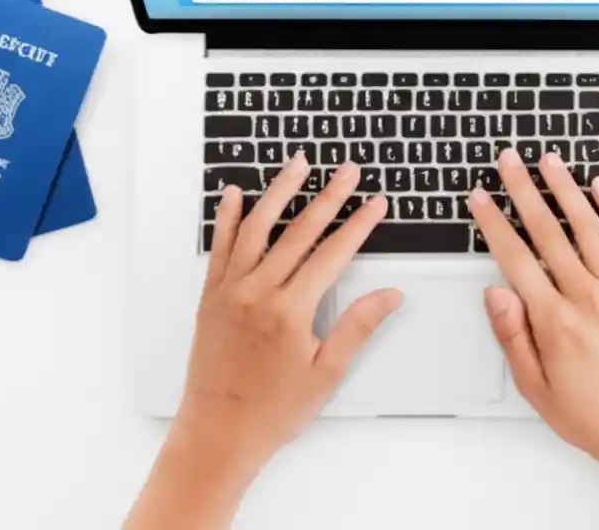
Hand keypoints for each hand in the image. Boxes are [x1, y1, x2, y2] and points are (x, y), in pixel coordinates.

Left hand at [178, 155, 401, 461]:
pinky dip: (229, 219)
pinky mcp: (209, 297)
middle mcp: (257, 292)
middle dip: (327, 197)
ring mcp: (230, 291)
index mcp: (290, 311)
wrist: (217, 433)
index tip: (374, 203)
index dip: (358, 225)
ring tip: (297, 164)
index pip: (332, 254)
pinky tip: (236, 195)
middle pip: (299, 232)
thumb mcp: (326, 373)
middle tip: (346, 171)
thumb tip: (389, 296)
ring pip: (257, 228)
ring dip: (279, 192)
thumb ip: (358, 327)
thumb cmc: (271, 412)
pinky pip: (220, 248)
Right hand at [470, 149, 598, 528]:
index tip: (479, 198)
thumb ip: (513, 336)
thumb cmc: (593, 416)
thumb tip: (496, 293)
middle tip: (508, 160)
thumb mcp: (534, 387)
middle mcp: (587, 298)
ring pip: (587, 227)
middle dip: (523, 189)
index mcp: (554, 322)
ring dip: (565, 188)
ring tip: (549, 160)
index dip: (493, 223)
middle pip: (548, 230)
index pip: (515, 258)